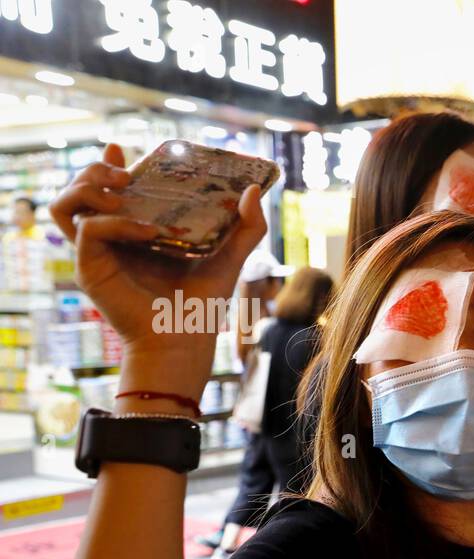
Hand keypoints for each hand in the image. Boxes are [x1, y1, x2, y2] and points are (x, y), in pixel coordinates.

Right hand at [49, 143, 267, 402]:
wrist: (186, 340)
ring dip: (87, 187)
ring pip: (65, 204)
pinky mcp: (90, 268)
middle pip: (80, 188)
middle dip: (96, 169)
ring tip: (123, 191)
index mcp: (134, 229)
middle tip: (126, 172)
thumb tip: (254, 189)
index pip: (108, 188)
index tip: (122, 150)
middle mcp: (110, 238)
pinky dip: (115, 222)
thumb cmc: (203, 304)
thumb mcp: (231, 257)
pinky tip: (147, 230)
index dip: (108, 164)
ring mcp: (97, 253)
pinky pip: (87, 229)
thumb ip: (248, 226)